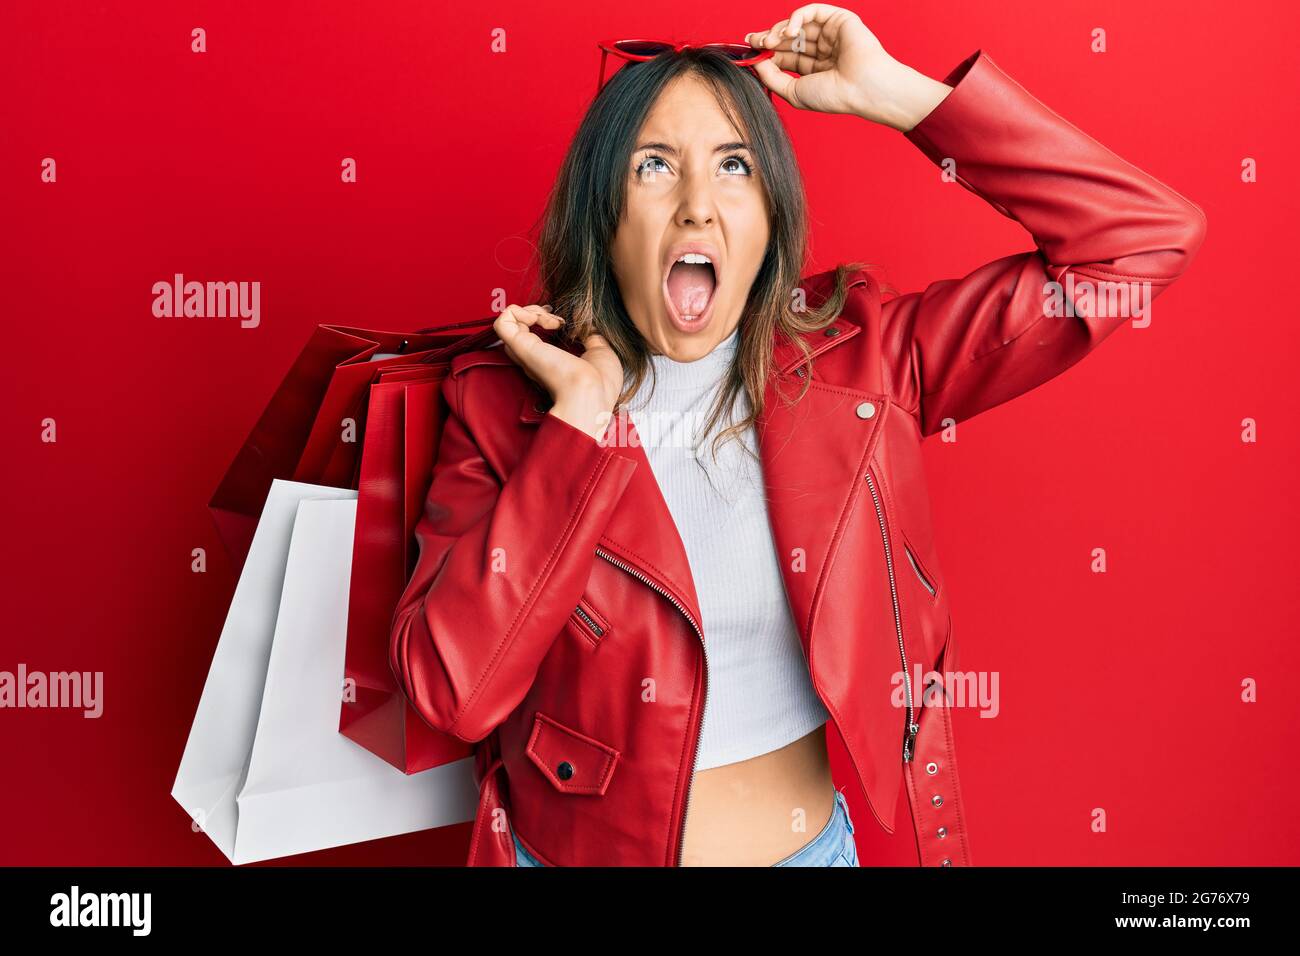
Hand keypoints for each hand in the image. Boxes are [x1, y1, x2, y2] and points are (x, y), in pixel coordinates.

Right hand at [493, 304, 622, 440]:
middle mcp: (533, 358)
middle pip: (520, 328)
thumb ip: (589, 334)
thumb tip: (583, 318)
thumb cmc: (600, 382)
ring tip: (552, 319)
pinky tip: (541, 318)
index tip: (563, 321)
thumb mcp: (601, 350)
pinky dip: (519, 311)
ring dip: (530, 311)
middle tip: (558, 320)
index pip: (533, 338)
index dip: (544, 321)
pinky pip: (503, 321)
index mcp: (550, 362)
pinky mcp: (519, 346)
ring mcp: (524, 352)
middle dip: (537, 313)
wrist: (591, 391)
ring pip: (508, 321)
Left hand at [744, 4, 950, 130]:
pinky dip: (796, 17)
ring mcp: (830, 34)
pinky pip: (812, 11)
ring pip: (798, 24)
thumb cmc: (833, 96)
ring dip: (779, 30)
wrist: (862, 88)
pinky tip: (789, 31)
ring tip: (770, 40)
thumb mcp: (793, 91)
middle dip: (768, 38)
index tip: (750, 50)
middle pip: (788, 39)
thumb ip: (772, 77)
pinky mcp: (839, 20)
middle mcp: (821, 51)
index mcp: (813, 69)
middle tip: (754, 41)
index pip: (785, 55)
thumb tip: (755, 62)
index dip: (766, 51)